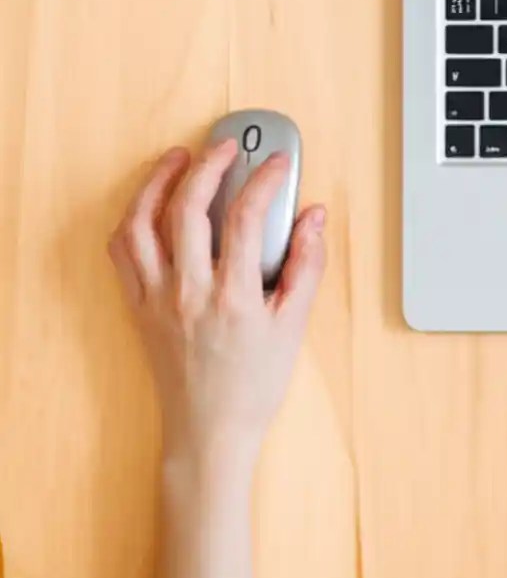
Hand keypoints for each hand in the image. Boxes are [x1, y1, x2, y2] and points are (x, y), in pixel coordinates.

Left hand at [107, 141, 326, 461]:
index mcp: (233, 298)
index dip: (264, 181)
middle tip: (226, 146)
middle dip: (208, 166)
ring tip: (178, 160)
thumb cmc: (254, 385)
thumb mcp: (295, 327)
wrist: (209, 431)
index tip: (279, 164)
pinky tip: (150, 204)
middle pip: (188, 210)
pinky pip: (122, 252)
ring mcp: (157, 299)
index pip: (245, 220)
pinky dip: (133, 219)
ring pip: (142, 224)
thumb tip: (312, 218)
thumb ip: (306, 266)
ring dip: (157, 183)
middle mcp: (188, 293)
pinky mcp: (138, 307)